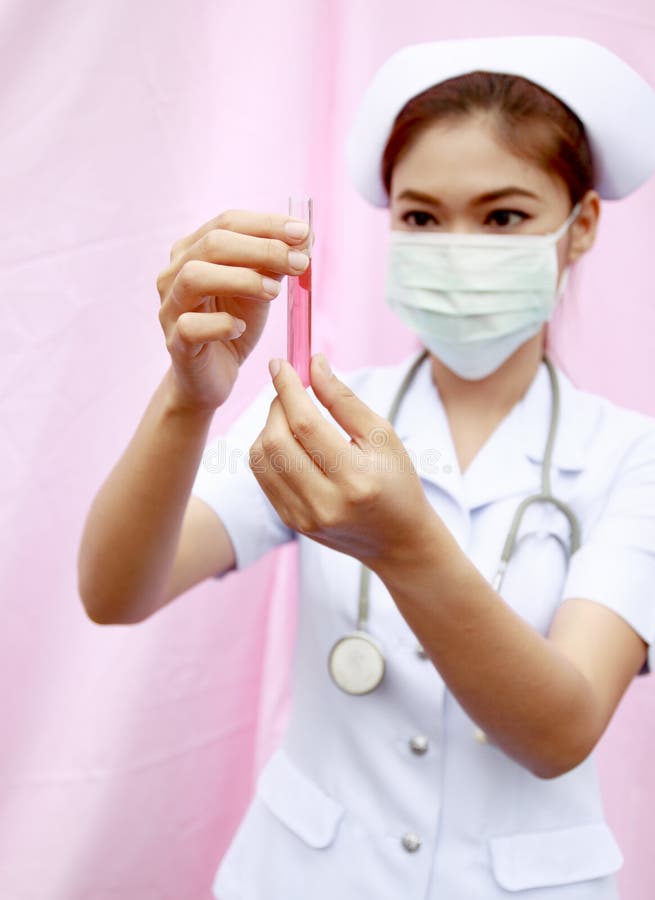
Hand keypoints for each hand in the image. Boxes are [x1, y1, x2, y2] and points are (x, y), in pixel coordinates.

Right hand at [157, 210, 310, 411]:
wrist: (214, 374)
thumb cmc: (234, 323)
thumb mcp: (259, 288)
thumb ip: (275, 263)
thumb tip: (304, 238)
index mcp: (193, 250)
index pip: (228, 222)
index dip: (267, 224)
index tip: (303, 233)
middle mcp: (174, 273)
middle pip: (213, 244)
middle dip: (263, 249)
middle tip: (300, 263)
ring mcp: (170, 307)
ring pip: (195, 277)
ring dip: (242, 279)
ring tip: (274, 293)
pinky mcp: (175, 342)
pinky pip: (191, 326)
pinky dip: (220, 324)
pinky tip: (240, 328)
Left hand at [249, 354, 438, 567]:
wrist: (397, 541)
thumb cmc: (396, 481)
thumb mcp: (382, 435)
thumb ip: (344, 400)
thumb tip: (313, 363)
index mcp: (356, 478)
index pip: (305, 424)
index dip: (288, 389)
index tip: (281, 363)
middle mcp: (326, 502)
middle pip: (276, 440)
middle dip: (277, 405)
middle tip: (291, 391)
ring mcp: (304, 516)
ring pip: (261, 457)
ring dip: (269, 427)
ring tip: (292, 418)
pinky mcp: (291, 521)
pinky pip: (262, 475)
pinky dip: (268, 449)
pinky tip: (289, 443)